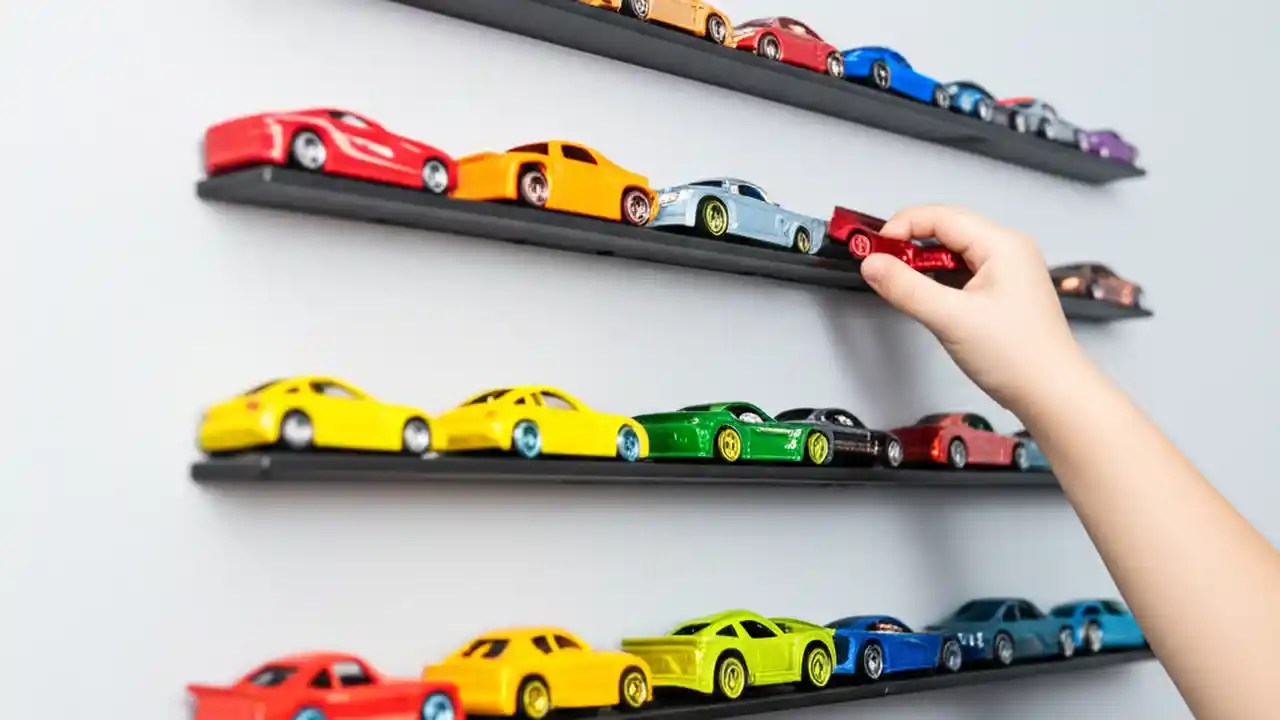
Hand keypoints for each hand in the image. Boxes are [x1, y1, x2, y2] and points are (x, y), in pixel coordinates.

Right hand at [859, 205, 1084, 412]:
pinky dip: (938, 282)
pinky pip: (962, 274)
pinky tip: (925, 299)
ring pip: (953, 254)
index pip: (942, 217)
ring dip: (923, 265)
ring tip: (899, 284)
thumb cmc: (1018, 356)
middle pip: (947, 232)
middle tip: (880, 266)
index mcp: (1002, 245)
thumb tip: (872, 265)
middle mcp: (1008, 251)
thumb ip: (906, 288)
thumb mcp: (951, 319)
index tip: (874, 248)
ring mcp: (1007, 272)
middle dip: (910, 245)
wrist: (1052, 394)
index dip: (903, 226)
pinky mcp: (1002, 293)